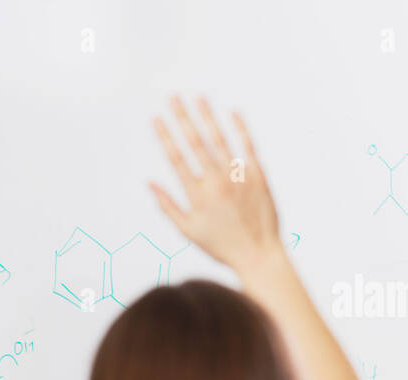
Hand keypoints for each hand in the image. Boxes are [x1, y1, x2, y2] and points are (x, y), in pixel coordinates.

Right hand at [149, 97, 283, 274]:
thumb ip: (167, 206)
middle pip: (195, 142)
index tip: (155, 118)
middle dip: (182, 117)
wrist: (258, 254)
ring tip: (198, 97)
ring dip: (208, 116)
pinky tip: (232, 111)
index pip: (176, 158)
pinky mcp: (258, 175)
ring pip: (220, 139)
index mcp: (196, 195)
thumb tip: (149, 183)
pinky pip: (248, 145)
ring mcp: (238, 176)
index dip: (164, 136)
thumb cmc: (220, 245)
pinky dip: (240, 127)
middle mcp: (216, 181)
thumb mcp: (187, 231)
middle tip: (172, 97)